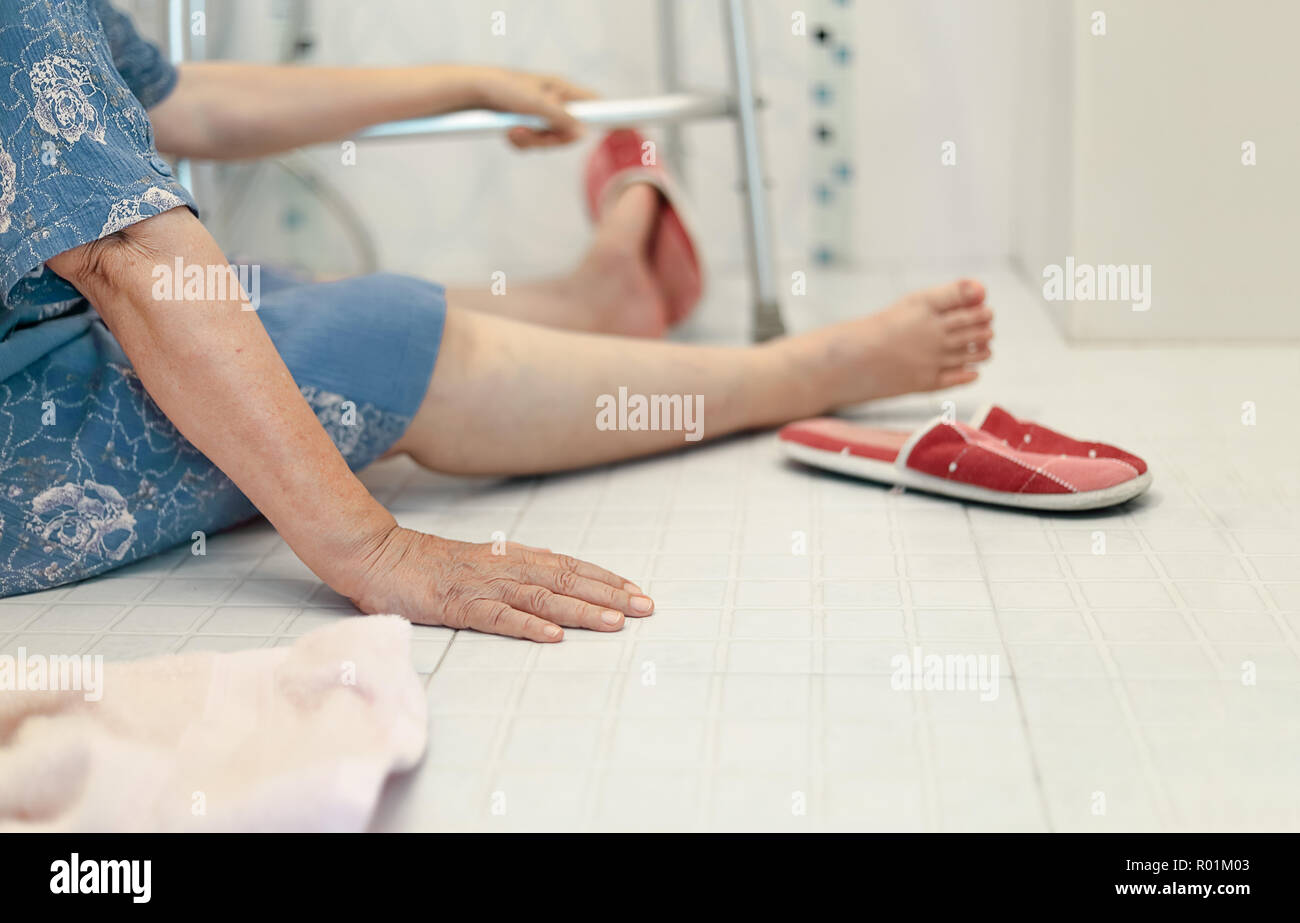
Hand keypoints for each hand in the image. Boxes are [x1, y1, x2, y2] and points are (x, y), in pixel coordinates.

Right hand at [349, 527, 653, 640]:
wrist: (374, 554)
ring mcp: (480, 586)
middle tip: (645, 608)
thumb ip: (516, 566)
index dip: (605, 578)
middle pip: (565, 581)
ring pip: (540, 598)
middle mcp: (503, 568)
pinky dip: (526, 626)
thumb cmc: (425, 563)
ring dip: (580, 610)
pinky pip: (496, 617)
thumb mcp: (479, 562)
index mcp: (510, 558)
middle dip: (608, 594)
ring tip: (614, 622)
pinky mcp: (455, 604)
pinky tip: (552, 637)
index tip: (637, 592)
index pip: (568, 566)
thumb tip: (554, 567)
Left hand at [464, 66, 596, 147]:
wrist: (471, 91)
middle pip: (570, 131)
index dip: (607, 116)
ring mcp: (539, 114)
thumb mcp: (537, 104)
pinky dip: (521, 142)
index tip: (623, 128)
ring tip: (513, 131)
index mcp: (561, 88)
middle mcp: (553, 101)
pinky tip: (508, 133)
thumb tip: (584, 133)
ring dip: (532, 141)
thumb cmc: (504, 89)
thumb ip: (563, 119)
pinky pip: (533, 143)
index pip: (594, 103)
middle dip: (551, 138)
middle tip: (533, 132)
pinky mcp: (525, 124)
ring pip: (549, 140)